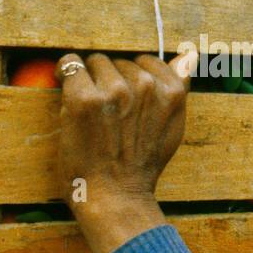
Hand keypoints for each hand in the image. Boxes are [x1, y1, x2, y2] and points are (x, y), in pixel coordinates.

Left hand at [57, 50, 193, 252]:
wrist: (115, 196)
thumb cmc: (142, 165)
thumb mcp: (173, 127)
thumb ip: (179, 88)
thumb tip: (189, 55)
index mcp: (170, 91)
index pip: (145, 61)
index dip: (132, 80)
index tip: (125, 101)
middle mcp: (145, 86)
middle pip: (119, 62)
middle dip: (111, 80)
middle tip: (107, 114)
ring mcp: (113, 91)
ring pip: (95, 63)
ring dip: (90, 80)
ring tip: (91, 112)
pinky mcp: (83, 98)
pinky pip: (70, 65)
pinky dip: (64, 74)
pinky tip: (66, 92)